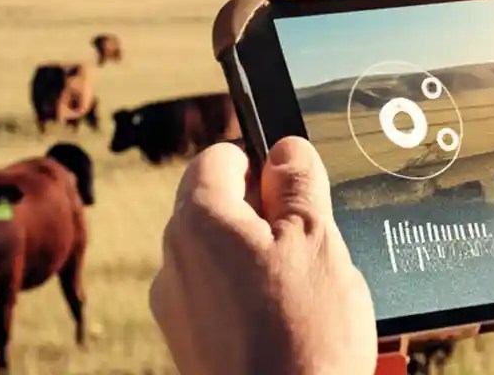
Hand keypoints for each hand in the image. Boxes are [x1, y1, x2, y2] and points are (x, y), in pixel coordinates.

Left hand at [150, 137, 375, 374]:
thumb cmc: (303, 335)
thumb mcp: (318, 240)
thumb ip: (300, 183)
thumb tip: (287, 149)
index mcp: (199, 221)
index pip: (220, 157)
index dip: (263, 163)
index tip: (298, 190)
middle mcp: (175, 260)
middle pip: (220, 206)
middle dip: (268, 215)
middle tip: (313, 244)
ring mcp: (177, 306)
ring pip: (224, 253)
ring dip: (264, 258)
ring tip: (308, 293)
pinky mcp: (190, 344)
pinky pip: (222, 297)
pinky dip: (254, 298)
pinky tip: (292, 323)